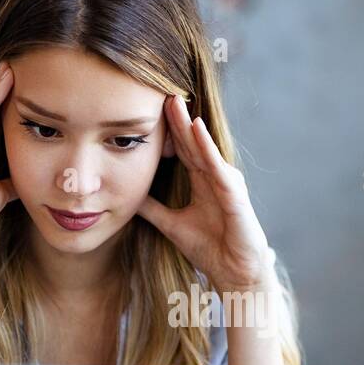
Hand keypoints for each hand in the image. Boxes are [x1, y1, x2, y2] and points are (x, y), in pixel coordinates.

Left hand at [136, 95, 274, 291]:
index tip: (149, 106)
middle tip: (161, 90)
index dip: (167, 129)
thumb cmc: (211, 249)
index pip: (182, 149)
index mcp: (202, 182)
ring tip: (176, 101)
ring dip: (190, 125)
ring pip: (205, 149)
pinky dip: (208, 148)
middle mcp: (215, 178)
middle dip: (177, 117)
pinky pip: (218, 168)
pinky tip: (197, 130)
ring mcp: (227, 184)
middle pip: (192, 142)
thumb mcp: (172, 225)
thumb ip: (152, 209)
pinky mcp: (235, 196)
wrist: (235, 274)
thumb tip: (128, 195)